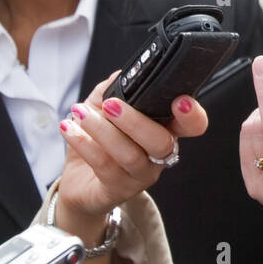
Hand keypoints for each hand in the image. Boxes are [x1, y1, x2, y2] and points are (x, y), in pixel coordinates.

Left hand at [56, 73, 208, 226]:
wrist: (78, 180)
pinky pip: (103, 165)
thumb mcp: (104, 108)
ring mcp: (140, 175)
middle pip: (161, 141)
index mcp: (164, 131)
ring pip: (129, 154)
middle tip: (110, 104)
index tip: (181, 102)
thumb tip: (122, 74)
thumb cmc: (98, 141)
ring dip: (102, 129)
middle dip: (135, 120)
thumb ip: (115, 89)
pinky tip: (69, 128)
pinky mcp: (116, 190)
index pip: (192, 126)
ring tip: (80, 112)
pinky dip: (84, 143)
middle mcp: (159, 156)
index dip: (193, 116)